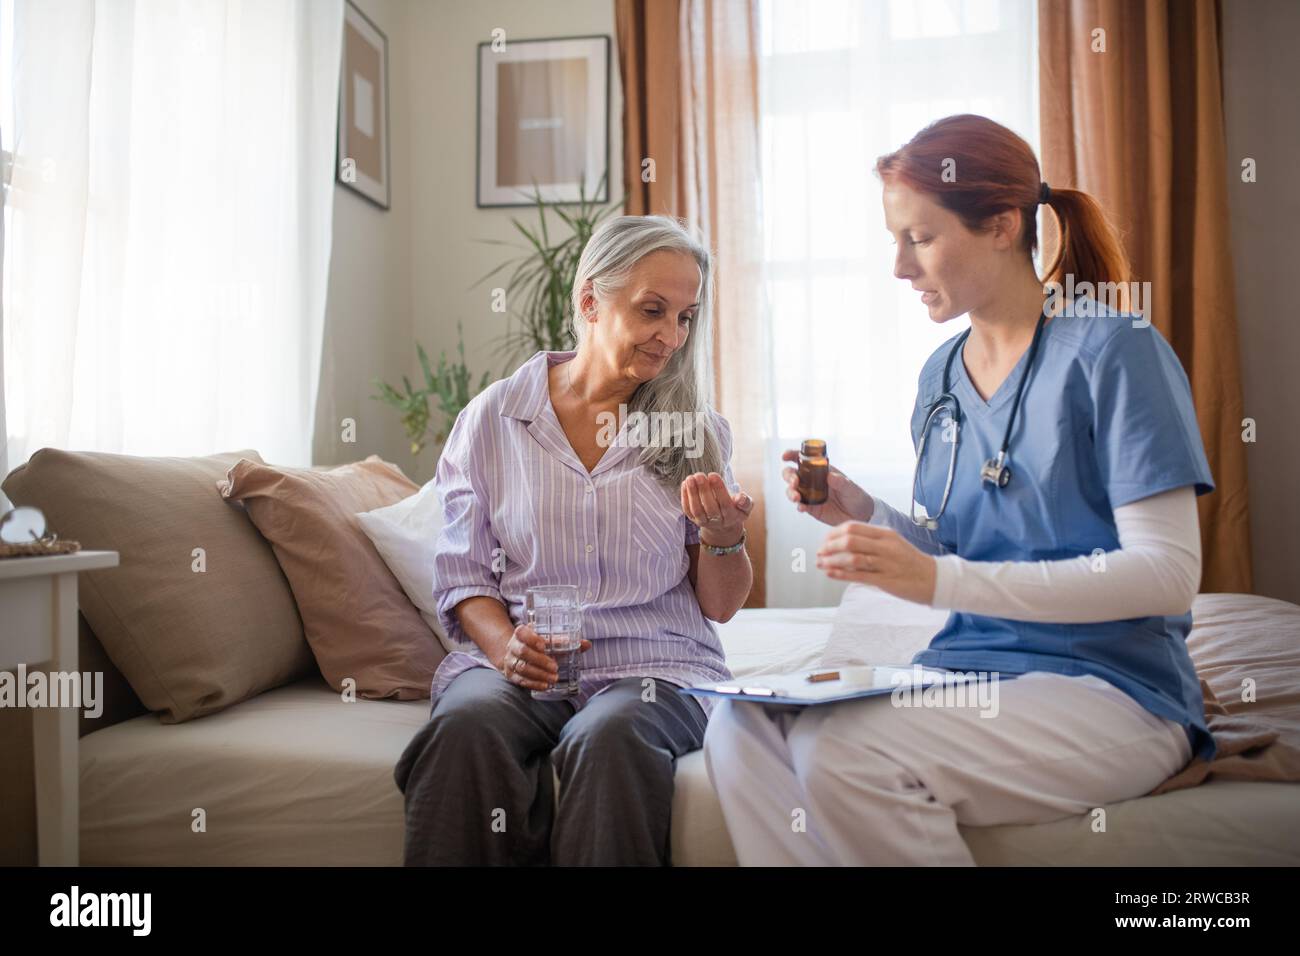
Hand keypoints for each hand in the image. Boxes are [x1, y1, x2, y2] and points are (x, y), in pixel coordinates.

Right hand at [498, 622, 591, 691]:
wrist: (517, 654)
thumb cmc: (537, 644)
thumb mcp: (548, 639)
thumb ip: (566, 641)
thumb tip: (586, 644)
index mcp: (521, 633)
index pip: (522, 633)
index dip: (532, 639)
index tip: (544, 645)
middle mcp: (513, 645)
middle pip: (523, 651)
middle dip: (540, 660)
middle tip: (555, 667)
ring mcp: (510, 661)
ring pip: (522, 668)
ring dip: (539, 674)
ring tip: (554, 678)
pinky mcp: (511, 675)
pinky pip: (520, 680)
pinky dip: (534, 684)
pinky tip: (545, 686)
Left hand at [680, 472, 752, 546]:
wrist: (723, 525)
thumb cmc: (735, 510)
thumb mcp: (746, 506)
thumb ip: (746, 502)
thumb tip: (740, 498)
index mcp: (731, 516)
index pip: (725, 504)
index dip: (719, 490)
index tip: (713, 475)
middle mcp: (717, 521)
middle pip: (710, 507)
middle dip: (704, 490)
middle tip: (700, 475)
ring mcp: (704, 521)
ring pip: (697, 510)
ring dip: (692, 493)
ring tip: (690, 478)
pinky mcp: (693, 519)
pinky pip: (687, 509)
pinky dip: (685, 496)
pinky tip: (685, 483)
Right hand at [780, 450, 872, 526]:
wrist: (861, 515)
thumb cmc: (856, 496)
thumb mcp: (851, 487)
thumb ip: (841, 482)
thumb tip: (830, 476)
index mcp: (821, 470)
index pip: (803, 459)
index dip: (792, 455)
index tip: (785, 456)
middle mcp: (813, 481)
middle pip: (792, 474)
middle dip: (789, 476)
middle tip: (794, 482)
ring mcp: (811, 495)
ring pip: (792, 490)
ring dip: (790, 492)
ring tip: (796, 498)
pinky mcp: (812, 508)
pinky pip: (800, 505)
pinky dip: (799, 506)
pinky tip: (801, 507)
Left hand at [816, 521, 936, 605]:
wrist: (935, 579)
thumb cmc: (910, 562)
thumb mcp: (892, 544)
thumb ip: (870, 542)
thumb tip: (843, 543)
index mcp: (885, 534)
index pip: (852, 527)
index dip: (833, 534)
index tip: (824, 542)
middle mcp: (885, 546)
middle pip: (850, 540)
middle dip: (829, 546)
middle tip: (819, 553)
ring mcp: (886, 563)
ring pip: (852, 558)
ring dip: (832, 561)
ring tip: (820, 564)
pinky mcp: (886, 580)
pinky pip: (859, 575)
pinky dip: (841, 574)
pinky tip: (830, 573)